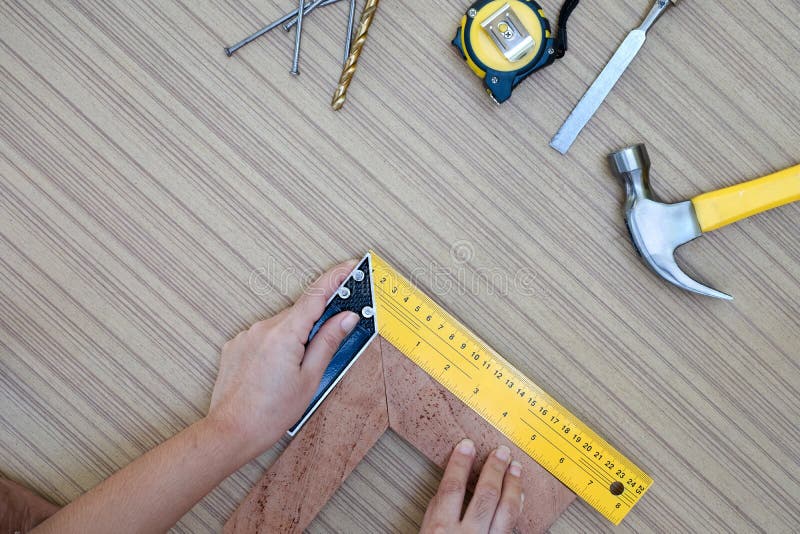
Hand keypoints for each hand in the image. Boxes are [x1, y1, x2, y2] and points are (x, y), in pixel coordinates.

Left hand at [207, 260, 359, 458]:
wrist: (232, 430)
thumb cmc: (271, 412)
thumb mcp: (310, 378)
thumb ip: (328, 342)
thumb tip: (346, 318)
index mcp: (285, 334)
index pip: (316, 295)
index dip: (336, 278)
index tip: (351, 267)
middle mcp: (263, 328)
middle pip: (300, 313)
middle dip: (318, 323)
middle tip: (333, 338)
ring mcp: (247, 335)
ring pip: (282, 326)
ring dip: (295, 339)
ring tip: (295, 371)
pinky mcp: (236, 345)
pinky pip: (264, 336)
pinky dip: (276, 346)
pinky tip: (277, 371)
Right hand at [421, 439, 523, 533]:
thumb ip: (437, 512)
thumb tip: (448, 487)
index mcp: (442, 529)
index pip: (452, 488)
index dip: (460, 463)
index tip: (467, 445)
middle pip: (486, 495)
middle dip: (495, 469)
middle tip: (501, 451)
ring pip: (507, 509)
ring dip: (513, 484)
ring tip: (515, 467)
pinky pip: (514, 524)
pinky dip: (518, 507)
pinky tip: (519, 496)